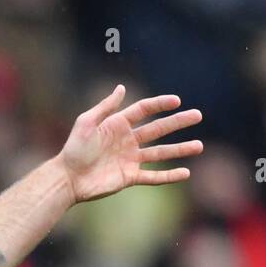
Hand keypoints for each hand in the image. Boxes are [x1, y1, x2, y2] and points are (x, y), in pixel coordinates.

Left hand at [59, 84, 202, 202]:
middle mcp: (127, 141)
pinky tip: (185, 173)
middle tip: (197, 115)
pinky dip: (169, 176)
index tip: (177, 100)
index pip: (144, 111)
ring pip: (160, 153)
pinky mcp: (129, 177)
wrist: (66, 178)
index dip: (160, 104)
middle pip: (158, 129)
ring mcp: (130, 160)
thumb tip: (121, 87)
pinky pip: (153, 177)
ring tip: (199, 146)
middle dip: (178, 122)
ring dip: (180, 149)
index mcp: (118, 125)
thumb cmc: (73, 150)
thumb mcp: (86, 123)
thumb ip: (105, 107)